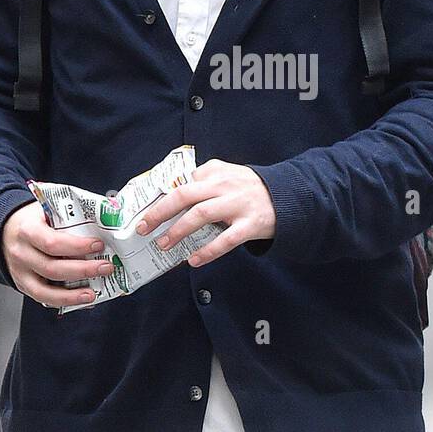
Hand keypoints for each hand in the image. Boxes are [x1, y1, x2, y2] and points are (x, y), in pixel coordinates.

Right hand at [1, 200, 114, 307]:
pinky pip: (43, 298)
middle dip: (82, 270)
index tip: (98, 245)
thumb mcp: (46, 210)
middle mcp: (21, 253)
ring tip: (93, 293)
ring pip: (45, 290)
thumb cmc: (33, 219)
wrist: (6, 230)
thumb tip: (106, 214)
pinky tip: (81, 299)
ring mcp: (20, 272)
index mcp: (27, 230)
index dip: (77, 246)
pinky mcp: (23, 285)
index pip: (52, 242)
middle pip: (52, 268)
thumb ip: (69, 215)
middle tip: (106, 267)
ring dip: (72, 294)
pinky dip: (63, 301)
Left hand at [135, 159, 275, 267]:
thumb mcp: (226, 176)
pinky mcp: (251, 224)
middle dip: (160, 212)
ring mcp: (238, 204)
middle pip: (184, 195)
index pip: (181, 183)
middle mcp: (224, 185)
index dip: (160, 198)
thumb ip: (202, 184)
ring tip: (164, 244)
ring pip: (201, 215)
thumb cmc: (250, 189)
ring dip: (178, 231)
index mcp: (215, 171)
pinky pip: (225, 239)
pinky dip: (207, 251)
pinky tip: (193, 260)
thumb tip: (169, 202)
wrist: (288, 196)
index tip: (145, 212)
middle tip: (143, 228)